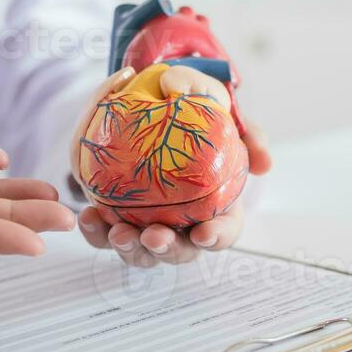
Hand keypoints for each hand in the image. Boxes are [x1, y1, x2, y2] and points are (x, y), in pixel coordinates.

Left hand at [73, 66, 272, 266]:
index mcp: (218, 207)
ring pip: (141, 251)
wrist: (157, 100)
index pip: (223, 233)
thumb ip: (250, 132)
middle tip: (153, 237)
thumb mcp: (229, 116)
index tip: (204, 234)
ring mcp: (150, 223)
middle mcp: (184, 223)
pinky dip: (97, 232)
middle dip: (166, 249)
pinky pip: (106, 234)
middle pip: (180, 251)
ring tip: (116, 233)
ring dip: (130, 248)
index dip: (217, 238)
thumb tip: (264, 164)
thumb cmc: (200, 112)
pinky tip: (88, 216)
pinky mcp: (117, 216)